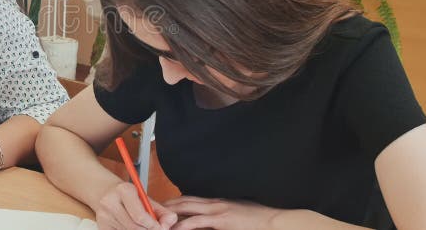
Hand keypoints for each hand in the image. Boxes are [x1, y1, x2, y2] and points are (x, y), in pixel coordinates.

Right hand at [94, 182, 177, 229]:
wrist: (104, 191)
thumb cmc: (127, 195)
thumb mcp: (144, 198)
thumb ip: (161, 211)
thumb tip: (170, 223)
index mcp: (123, 190)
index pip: (140, 216)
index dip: (154, 226)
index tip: (162, 229)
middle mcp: (110, 202)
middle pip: (135, 228)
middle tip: (156, 229)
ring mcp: (104, 215)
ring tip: (143, 226)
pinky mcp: (101, 226)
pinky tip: (133, 227)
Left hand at [162, 196, 282, 229]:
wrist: (274, 221)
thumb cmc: (257, 221)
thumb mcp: (234, 216)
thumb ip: (218, 218)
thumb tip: (207, 223)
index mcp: (216, 202)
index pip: (189, 199)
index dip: (173, 202)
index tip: (160, 205)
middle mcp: (214, 203)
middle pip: (183, 201)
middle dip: (166, 205)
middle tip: (150, 209)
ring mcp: (217, 210)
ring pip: (186, 208)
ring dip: (170, 213)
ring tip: (156, 218)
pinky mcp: (222, 220)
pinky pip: (198, 222)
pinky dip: (185, 225)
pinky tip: (175, 228)